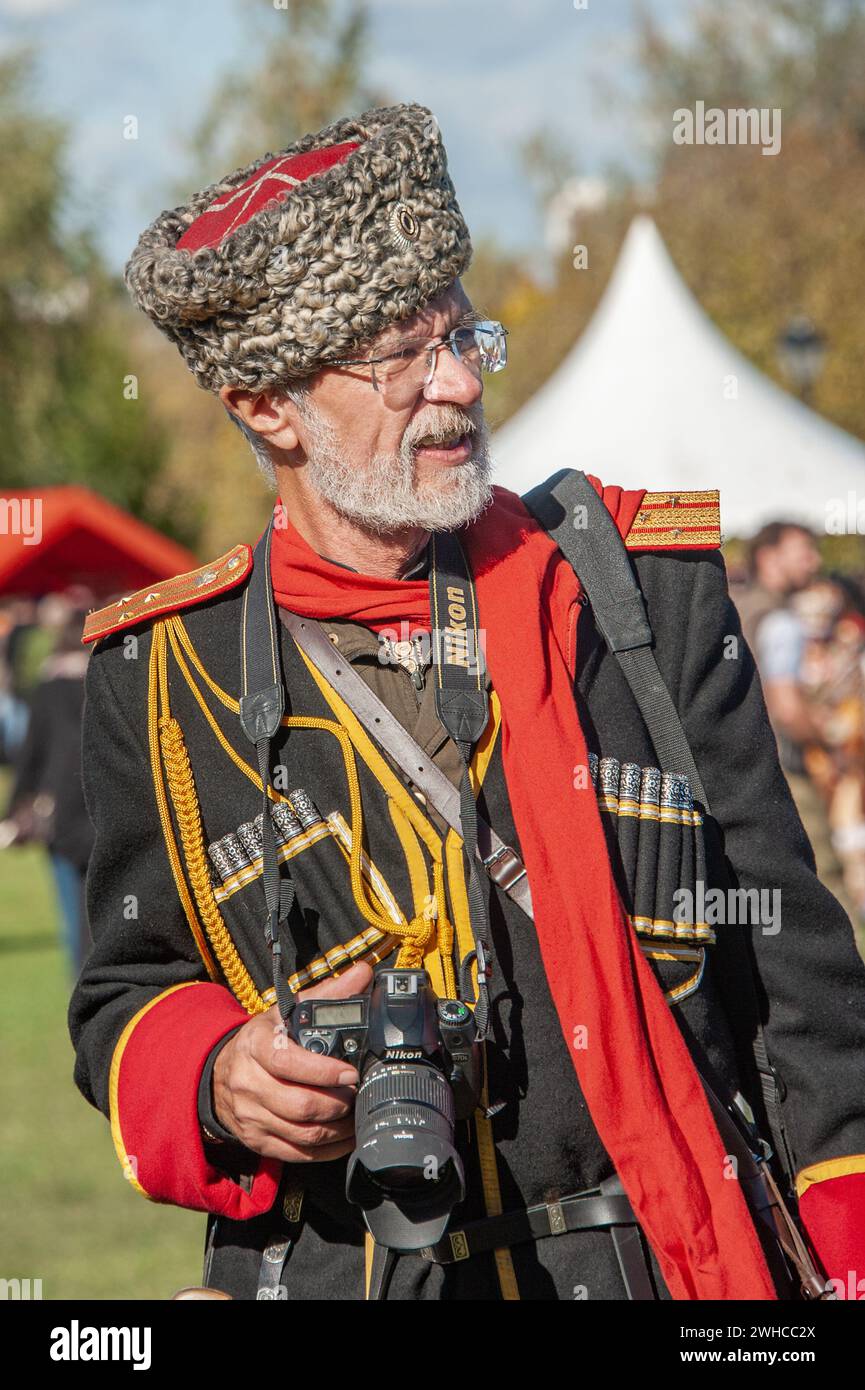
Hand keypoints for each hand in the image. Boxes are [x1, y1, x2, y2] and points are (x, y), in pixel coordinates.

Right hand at [212, 960, 372, 1162]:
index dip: (322, 1071)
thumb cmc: (265, 1039)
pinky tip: (344, 1137)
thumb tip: (364, 973)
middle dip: (338, 1103)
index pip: (287, 1061)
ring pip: (302, 1134)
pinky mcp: (256, 1141)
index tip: (350, 1071)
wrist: (220, 1072)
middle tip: (358, 1095)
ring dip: (337, 1129)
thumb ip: (328, 994)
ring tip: (356, 1115)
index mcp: (256, 1044)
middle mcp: (248, 1082)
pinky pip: (297, 1154)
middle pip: (299, 1104)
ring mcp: (250, 1116)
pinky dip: (327, 1150)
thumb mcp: (288, 1012)